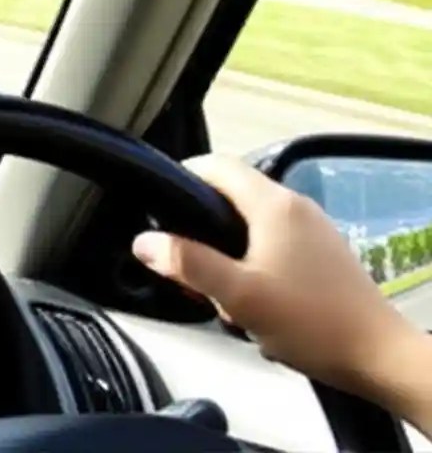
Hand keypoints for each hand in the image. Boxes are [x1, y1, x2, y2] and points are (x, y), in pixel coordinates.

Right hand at [131, 154, 424, 401]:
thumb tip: (144, 242)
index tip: (157, 205)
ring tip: (219, 292)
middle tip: (186, 266)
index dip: (181, 177)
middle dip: (201, 228)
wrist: (377, 356)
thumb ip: (187, 263)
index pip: (216, 165)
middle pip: (230, 197)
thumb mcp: (237, 295)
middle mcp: (295, 207)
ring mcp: (312, 229)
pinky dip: (250, 262)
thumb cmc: (310, 322)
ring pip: (249, 224)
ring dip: (225, 253)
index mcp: (273, 205)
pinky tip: (250, 300)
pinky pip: (271, 243)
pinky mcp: (321, 253)